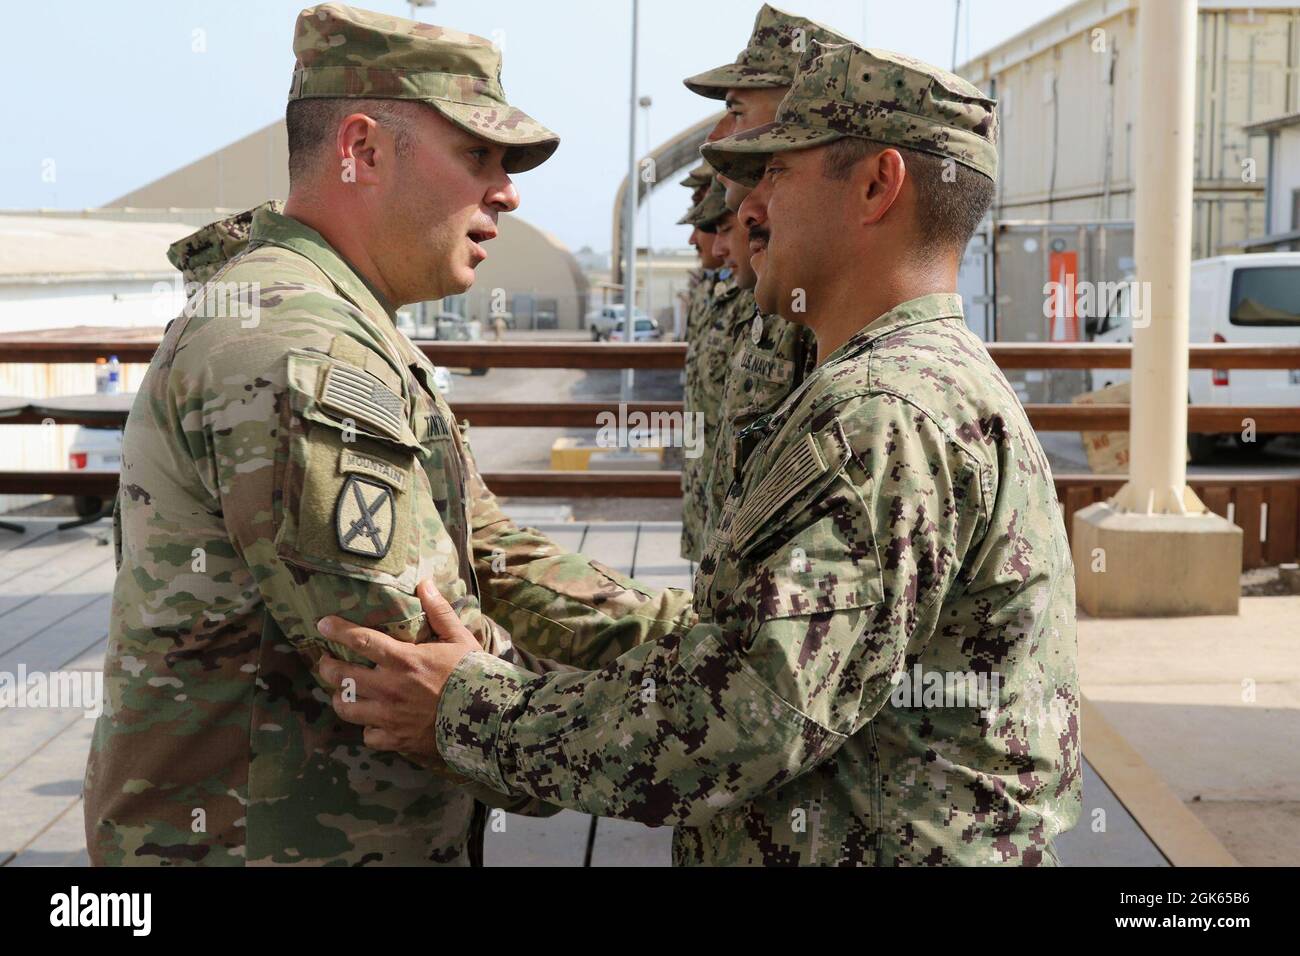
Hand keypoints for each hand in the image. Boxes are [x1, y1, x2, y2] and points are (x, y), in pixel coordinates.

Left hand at [317, 580, 478, 755]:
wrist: (488, 718)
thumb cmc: (474, 674)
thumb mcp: (460, 638)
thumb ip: (439, 612)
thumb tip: (425, 584)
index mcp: (404, 660)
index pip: (361, 640)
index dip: (338, 631)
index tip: (322, 624)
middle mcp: (390, 688)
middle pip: (343, 676)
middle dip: (328, 667)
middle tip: (327, 662)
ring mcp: (390, 716)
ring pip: (347, 708)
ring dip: (341, 698)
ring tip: (341, 693)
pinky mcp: (397, 739)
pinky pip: (368, 736)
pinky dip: (368, 729)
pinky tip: (372, 723)